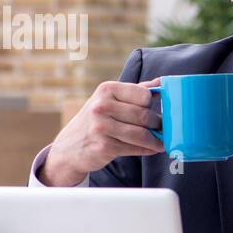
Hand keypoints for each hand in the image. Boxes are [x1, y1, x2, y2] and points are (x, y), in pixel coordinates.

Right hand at [41, 77, 162, 185]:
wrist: (70, 146)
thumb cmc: (97, 120)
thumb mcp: (111, 99)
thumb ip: (136, 91)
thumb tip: (162, 82)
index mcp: (106, 89)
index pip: (143, 95)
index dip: (152, 104)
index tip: (156, 110)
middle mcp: (101, 106)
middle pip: (143, 115)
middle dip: (157, 124)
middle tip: (163, 129)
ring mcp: (101, 127)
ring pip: (141, 134)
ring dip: (156, 140)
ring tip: (162, 141)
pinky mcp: (104, 146)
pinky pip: (135, 148)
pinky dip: (147, 150)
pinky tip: (152, 149)